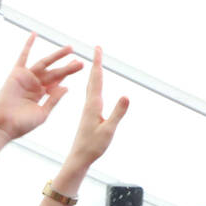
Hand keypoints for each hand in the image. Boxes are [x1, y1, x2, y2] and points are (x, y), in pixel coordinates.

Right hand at [0, 34, 81, 140]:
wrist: (3, 125)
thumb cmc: (21, 125)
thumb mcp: (43, 113)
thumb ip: (54, 100)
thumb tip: (66, 87)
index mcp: (41, 95)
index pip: (57, 81)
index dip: (68, 73)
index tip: (80, 66)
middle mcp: (35, 85)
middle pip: (54, 72)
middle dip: (67, 67)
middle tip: (79, 61)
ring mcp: (26, 78)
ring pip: (44, 63)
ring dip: (56, 56)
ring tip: (69, 49)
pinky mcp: (17, 74)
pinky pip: (23, 57)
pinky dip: (28, 46)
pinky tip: (34, 35)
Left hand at [65, 47, 128, 166]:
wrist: (78, 158)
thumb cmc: (93, 146)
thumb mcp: (109, 130)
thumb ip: (118, 112)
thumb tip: (126, 95)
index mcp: (94, 105)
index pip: (97, 79)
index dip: (98, 63)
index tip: (98, 48)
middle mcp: (89, 104)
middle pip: (93, 79)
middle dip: (97, 63)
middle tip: (98, 49)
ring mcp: (88, 110)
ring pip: (91, 87)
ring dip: (95, 73)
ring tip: (97, 63)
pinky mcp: (89, 116)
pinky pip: (92, 95)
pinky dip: (94, 86)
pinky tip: (94, 87)